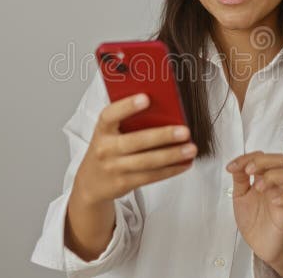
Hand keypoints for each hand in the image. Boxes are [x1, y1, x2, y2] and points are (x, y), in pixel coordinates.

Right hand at [72, 92, 196, 205]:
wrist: (91, 182)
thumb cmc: (107, 150)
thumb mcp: (109, 133)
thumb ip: (127, 121)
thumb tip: (161, 109)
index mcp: (102, 130)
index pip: (110, 115)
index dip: (127, 106)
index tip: (146, 98)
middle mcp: (106, 149)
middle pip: (136, 141)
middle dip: (162, 136)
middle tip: (184, 131)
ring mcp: (114, 168)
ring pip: (147, 161)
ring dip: (172, 155)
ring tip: (190, 148)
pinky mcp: (124, 183)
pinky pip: (151, 176)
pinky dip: (170, 170)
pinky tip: (184, 163)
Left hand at [226, 151, 282, 274]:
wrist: (258, 243)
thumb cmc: (252, 218)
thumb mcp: (240, 196)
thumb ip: (239, 179)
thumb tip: (234, 164)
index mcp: (263, 178)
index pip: (261, 157)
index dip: (247, 157)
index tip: (232, 167)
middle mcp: (275, 184)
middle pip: (280, 160)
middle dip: (263, 161)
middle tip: (249, 171)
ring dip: (273, 176)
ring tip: (258, 188)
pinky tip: (274, 201)